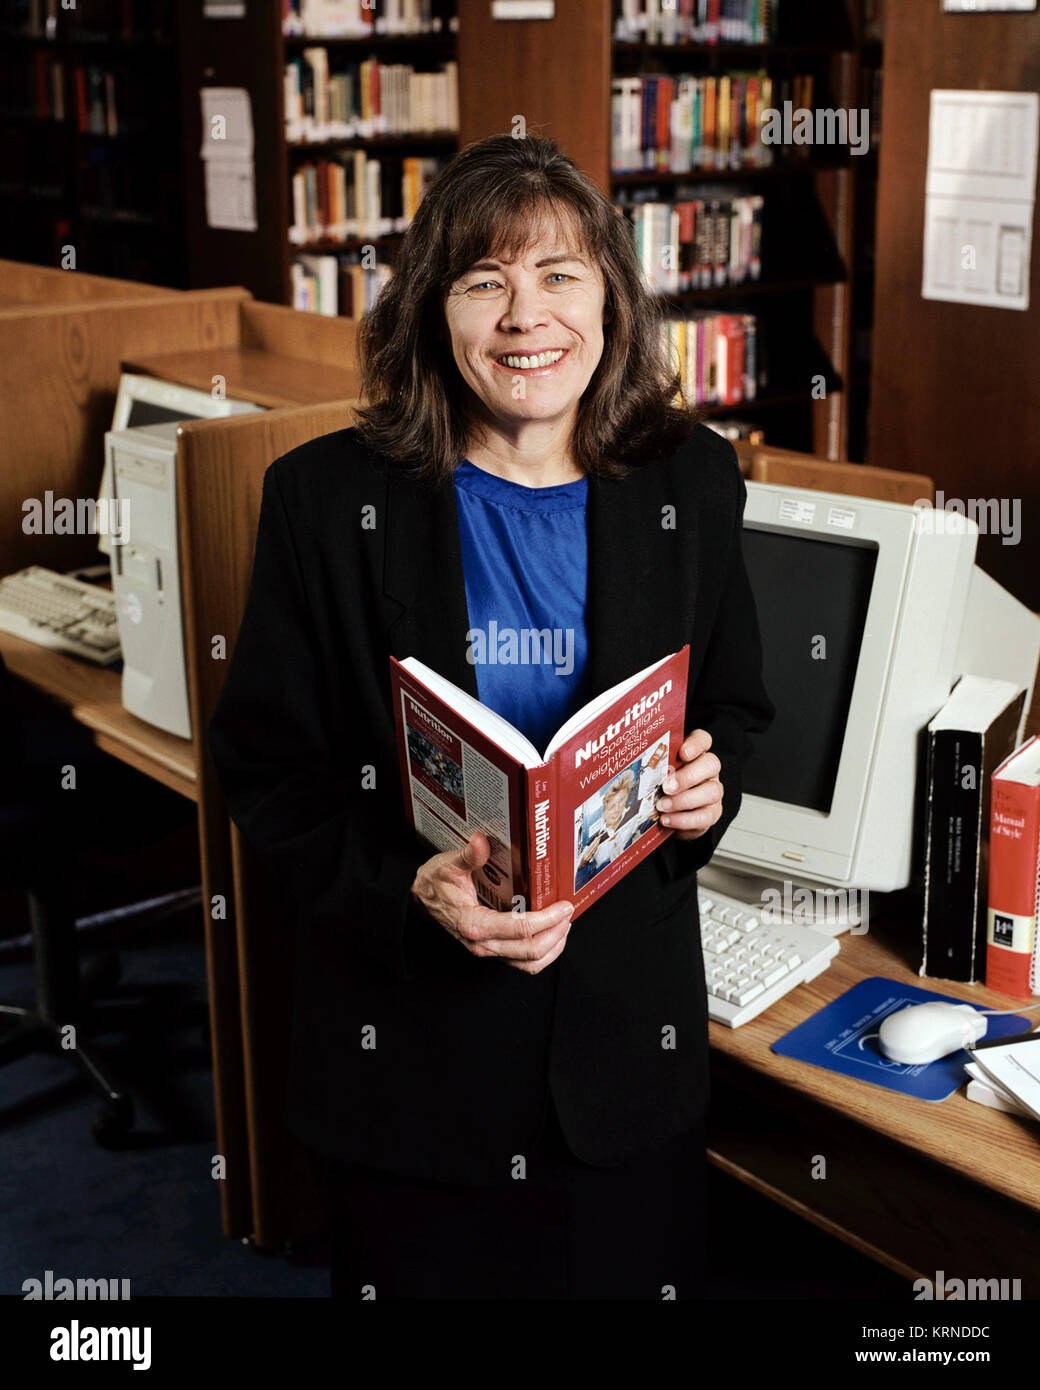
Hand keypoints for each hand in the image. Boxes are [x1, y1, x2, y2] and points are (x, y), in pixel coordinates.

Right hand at [410, 832, 573, 974]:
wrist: (417, 900)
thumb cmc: (434, 884)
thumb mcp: (448, 865)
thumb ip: (468, 855)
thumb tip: (480, 841)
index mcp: (474, 924)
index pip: (520, 929)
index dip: (548, 919)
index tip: (564, 906)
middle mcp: (482, 944)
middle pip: (531, 951)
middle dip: (556, 933)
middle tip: (568, 913)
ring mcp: (487, 951)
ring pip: (529, 963)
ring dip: (552, 947)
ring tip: (563, 925)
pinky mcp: (492, 951)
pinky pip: (522, 962)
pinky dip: (542, 953)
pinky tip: (551, 936)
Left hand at [654, 729, 722, 840]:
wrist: (668, 813)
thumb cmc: (661, 785)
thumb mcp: (656, 772)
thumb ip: (652, 765)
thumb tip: (629, 762)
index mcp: (695, 753)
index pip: (703, 740)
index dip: (696, 744)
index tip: (683, 752)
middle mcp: (708, 770)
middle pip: (710, 765)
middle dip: (687, 777)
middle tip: (666, 786)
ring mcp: (713, 791)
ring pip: (711, 792)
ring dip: (684, 800)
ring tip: (662, 806)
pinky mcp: (712, 813)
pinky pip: (705, 816)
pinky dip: (684, 820)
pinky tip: (667, 819)